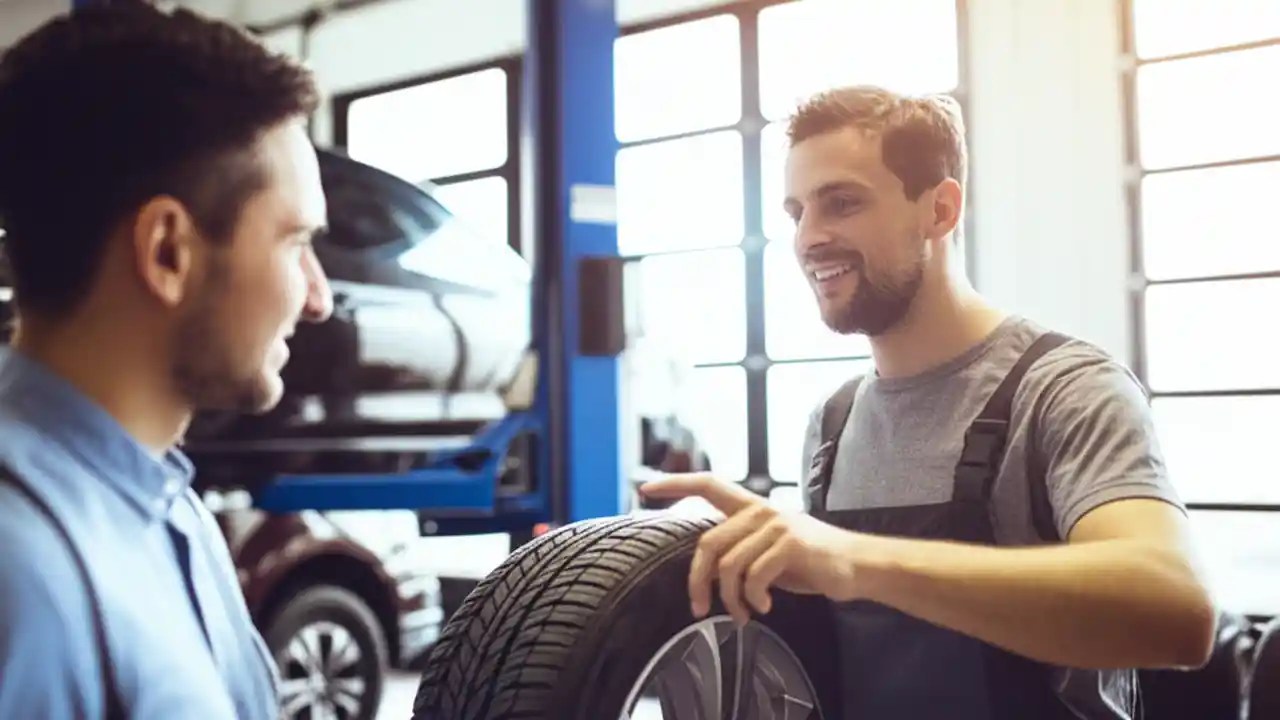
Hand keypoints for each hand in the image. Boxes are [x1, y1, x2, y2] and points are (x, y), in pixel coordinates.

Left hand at [639, 473, 859, 624]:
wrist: (856, 566)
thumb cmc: (809, 562)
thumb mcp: (768, 549)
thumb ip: (740, 549)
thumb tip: (706, 571)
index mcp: (752, 508)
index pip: (708, 484)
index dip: (675, 484)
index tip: (646, 487)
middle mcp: (761, 510)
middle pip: (708, 543)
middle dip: (698, 581)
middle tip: (699, 607)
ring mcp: (776, 525)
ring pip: (729, 565)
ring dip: (730, 598)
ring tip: (743, 613)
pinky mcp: (790, 544)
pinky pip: (754, 576)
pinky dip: (753, 598)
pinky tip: (763, 606)